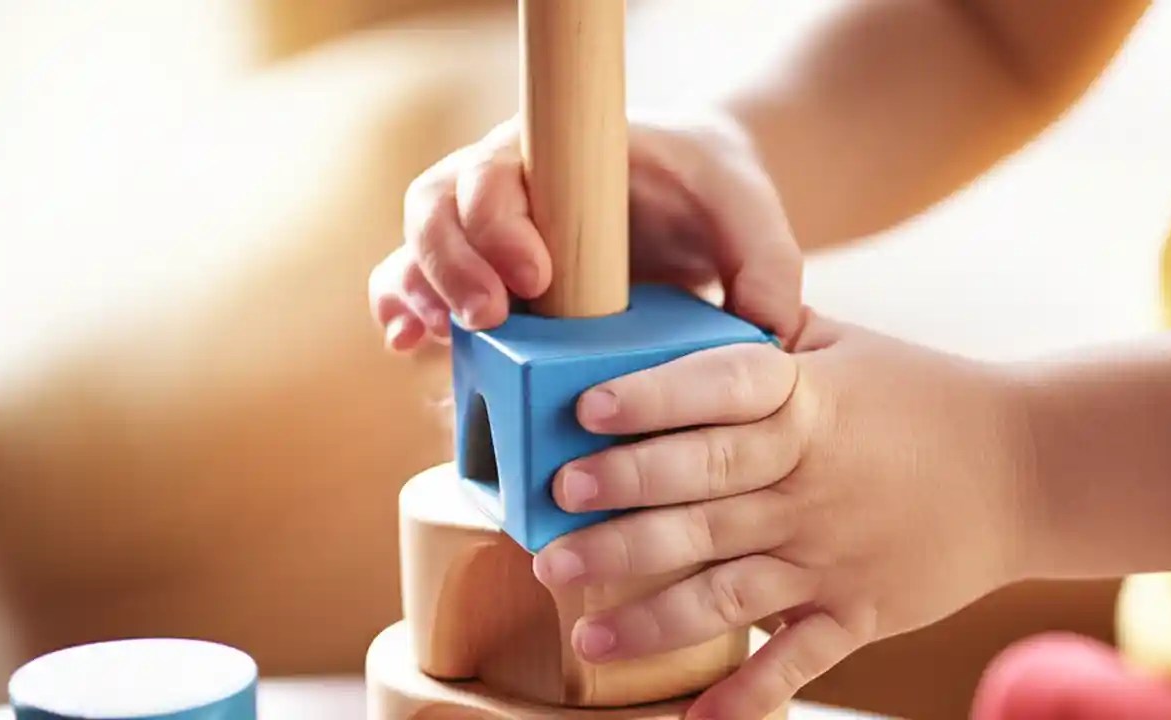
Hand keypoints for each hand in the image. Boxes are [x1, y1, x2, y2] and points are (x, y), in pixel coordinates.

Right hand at [367, 113, 804, 348]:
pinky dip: (403, 313)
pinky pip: (416, 288)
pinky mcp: (481, 280)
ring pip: (414, 249)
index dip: (499, 224)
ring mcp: (482, 234)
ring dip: (415, 293)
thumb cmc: (708, 192)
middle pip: (435, 210)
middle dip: (449, 267)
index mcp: (556, 155)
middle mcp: (503, 188)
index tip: (538, 276)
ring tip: (426, 340)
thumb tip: (766, 326)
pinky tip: (410, 346)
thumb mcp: (748, 209)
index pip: (496, 174)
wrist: (689, 203)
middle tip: (488, 320)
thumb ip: (767, 257)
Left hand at [531, 313, 1035, 719]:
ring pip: (729, 588)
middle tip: (551, 532)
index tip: (585, 411)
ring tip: (584, 631)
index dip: (652, 400)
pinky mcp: (859, 612)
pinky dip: (746, 696)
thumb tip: (677, 300)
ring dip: (654, 614)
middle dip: (625, 512)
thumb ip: (764, 331)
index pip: (719, 396)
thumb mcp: (844, 345)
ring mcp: (833, 554)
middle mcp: (812, 481)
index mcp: (808, 403)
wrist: (1033, 467)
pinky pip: (796, 661)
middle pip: (706, 495)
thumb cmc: (923, 397)